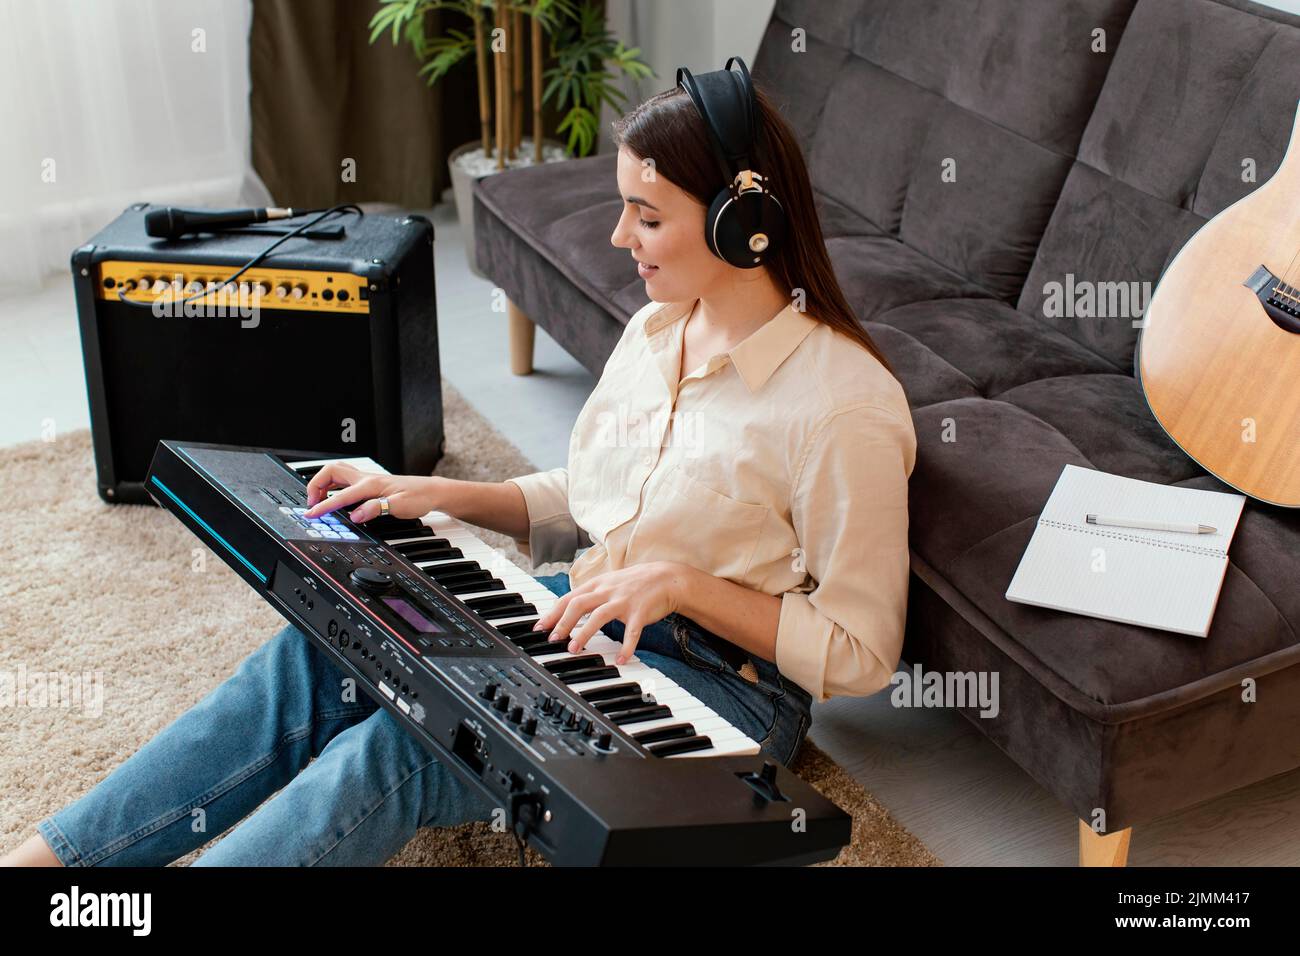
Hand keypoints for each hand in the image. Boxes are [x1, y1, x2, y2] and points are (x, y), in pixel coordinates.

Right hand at [302, 462, 441, 522]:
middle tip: (312, 504)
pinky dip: (333, 486)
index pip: (340, 495)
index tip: (312, 515)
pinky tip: (335, 496)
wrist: (431, 491)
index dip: (324, 506)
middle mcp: (366, 478)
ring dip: (323, 483)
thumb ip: (376, 509)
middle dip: (315, 485)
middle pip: (331, 472)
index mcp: (370, 485)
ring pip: (336, 473)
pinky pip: (345, 480)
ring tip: (318, 500)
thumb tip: (355, 515)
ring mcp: (367, 479)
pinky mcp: (370, 483)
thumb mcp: (400, 507)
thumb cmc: (419, 497)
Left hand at [534, 561, 689, 664]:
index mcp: (597, 585)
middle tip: (552, 640)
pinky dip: (626, 647)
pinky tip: (621, 660)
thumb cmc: (635, 583)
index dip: (552, 613)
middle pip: (579, 604)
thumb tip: (567, 609)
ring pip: (599, 616)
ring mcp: (624, 600)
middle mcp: (608, 591)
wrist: (667, 577)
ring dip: (584, 633)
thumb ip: (589, 594)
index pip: (568, 598)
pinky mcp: (640, 612)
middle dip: (563, 623)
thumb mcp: (608, 583)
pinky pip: (632, 632)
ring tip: (574, 649)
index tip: (539, 628)